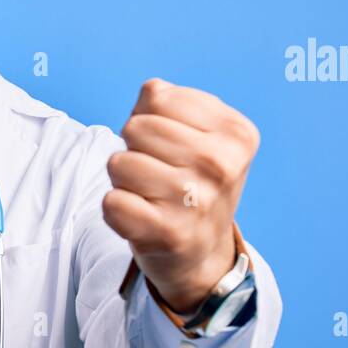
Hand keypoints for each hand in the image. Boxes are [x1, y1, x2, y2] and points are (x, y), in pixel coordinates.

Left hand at [102, 78, 259, 314]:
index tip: (172, 147)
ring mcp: (196, 200)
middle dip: (136, 149)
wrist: (202, 253)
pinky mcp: (168, 233)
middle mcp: (222, 165)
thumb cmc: (193, 183)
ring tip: (151, 195)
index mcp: (235, 133)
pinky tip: (141, 217)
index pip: (156, 96)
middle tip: (158, 174)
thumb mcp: (201, 134)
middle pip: (134, 128)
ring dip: (124, 179)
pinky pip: (111, 201)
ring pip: (118, 163)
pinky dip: (116, 208)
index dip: (150, 118)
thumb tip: (151, 93)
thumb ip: (169, 101)